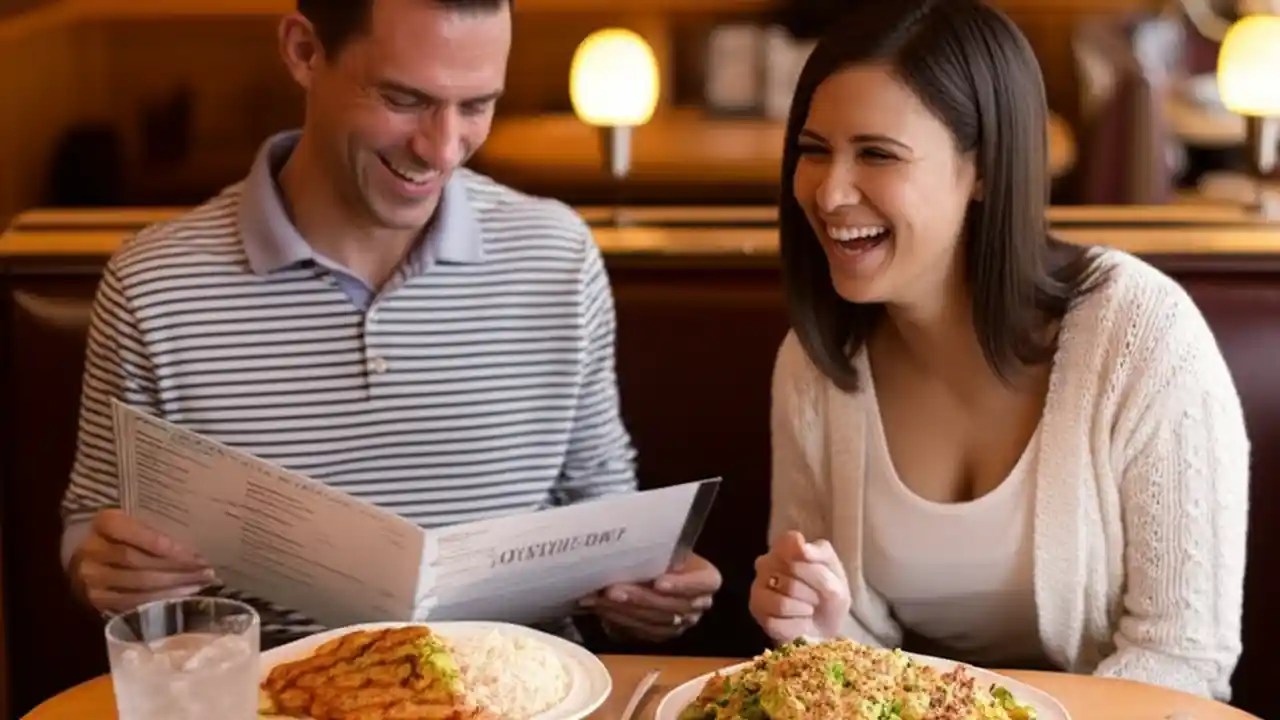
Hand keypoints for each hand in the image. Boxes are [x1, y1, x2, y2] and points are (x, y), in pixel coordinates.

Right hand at [70, 509, 215, 613]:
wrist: (90, 556)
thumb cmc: (125, 535)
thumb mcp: (137, 522)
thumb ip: (157, 528)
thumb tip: (199, 539)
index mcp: (104, 522)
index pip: (137, 533)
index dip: (167, 546)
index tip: (196, 554)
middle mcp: (92, 549)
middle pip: (138, 561)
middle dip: (176, 568)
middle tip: (205, 571)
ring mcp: (91, 577)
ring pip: (137, 583)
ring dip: (173, 585)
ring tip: (199, 583)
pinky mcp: (95, 599)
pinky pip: (131, 602)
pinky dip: (159, 600)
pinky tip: (180, 595)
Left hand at [581, 553, 721, 642]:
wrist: (648, 569)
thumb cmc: (657, 551)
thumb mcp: (662, 545)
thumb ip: (655, 550)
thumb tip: (629, 543)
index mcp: (707, 579)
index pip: (704, 584)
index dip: (682, 585)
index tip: (658, 582)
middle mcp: (698, 604)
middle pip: (673, 606)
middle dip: (640, 598)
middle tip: (613, 590)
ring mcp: (680, 623)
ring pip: (654, 622)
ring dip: (624, 611)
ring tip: (599, 599)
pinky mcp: (659, 634)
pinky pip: (641, 632)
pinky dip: (618, 620)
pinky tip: (601, 608)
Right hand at [749, 531, 850, 643]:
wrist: (827, 626)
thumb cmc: (829, 594)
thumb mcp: (835, 572)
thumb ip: (820, 554)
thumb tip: (801, 546)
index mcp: (785, 547)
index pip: (791, 541)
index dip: (809, 559)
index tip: (822, 571)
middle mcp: (765, 563)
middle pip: (793, 571)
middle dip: (814, 588)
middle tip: (818, 595)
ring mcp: (757, 588)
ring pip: (782, 602)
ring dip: (805, 608)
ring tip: (809, 608)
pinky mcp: (756, 612)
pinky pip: (777, 622)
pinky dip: (797, 625)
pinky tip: (799, 621)